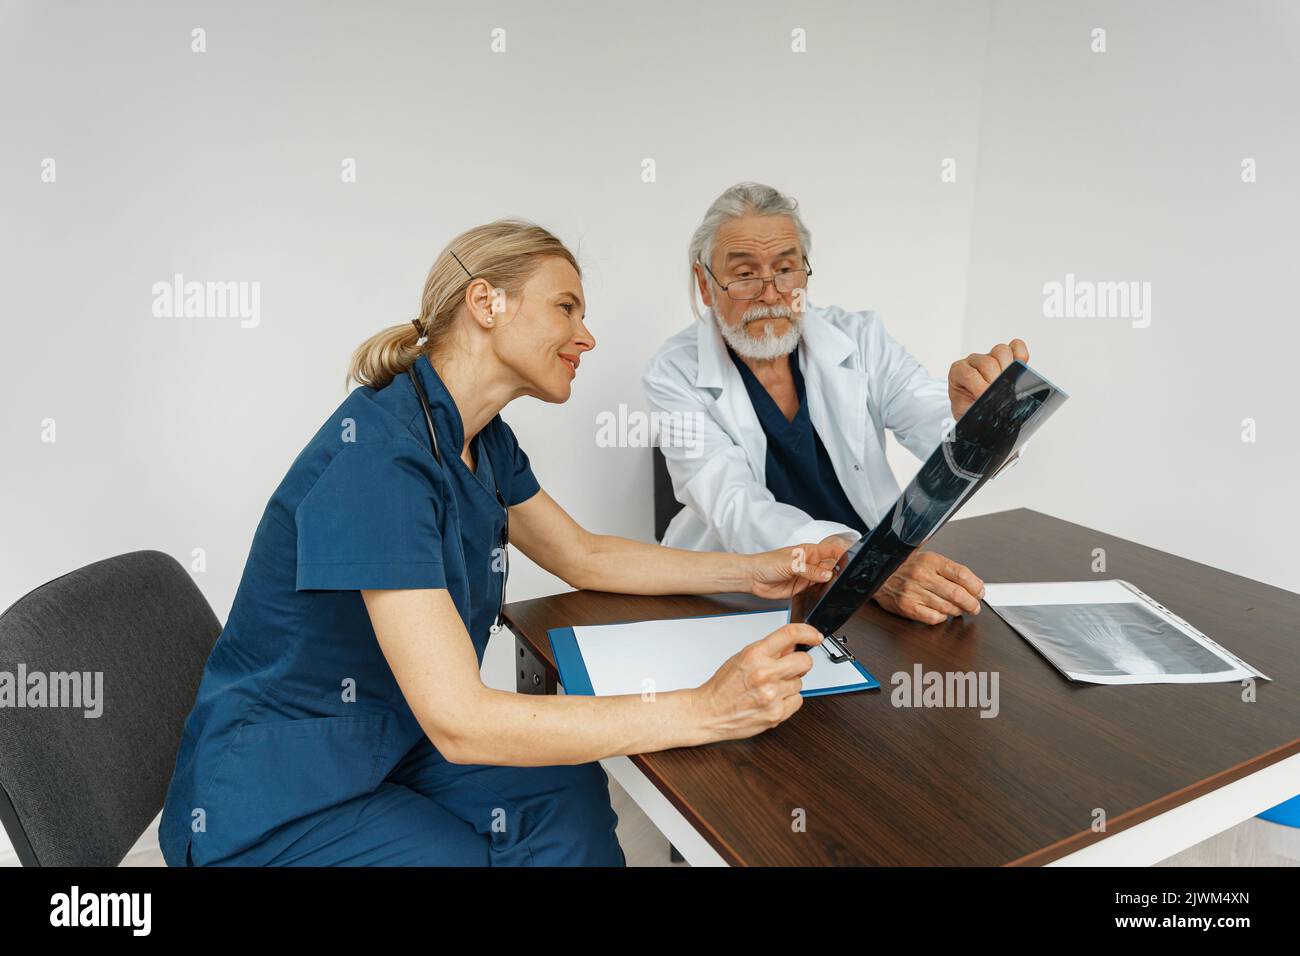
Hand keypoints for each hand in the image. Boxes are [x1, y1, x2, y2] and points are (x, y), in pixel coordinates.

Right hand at [692, 622, 822, 741]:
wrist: (709, 712)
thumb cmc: (723, 686)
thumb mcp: (742, 657)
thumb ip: (768, 650)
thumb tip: (792, 644)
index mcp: (755, 655)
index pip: (790, 634)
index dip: (808, 633)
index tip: (814, 637)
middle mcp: (765, 673)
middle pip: (804, 661)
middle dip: (800, 663)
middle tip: (789, 667)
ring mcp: (772, 695)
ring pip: (800, 683)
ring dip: (789, 684)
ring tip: (770, 688)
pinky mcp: (776, 714)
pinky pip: (798, 700)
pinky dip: (788, 700)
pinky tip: (773, 700)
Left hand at [746, 537, 851, 598]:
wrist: (752, 578)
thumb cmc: (766, 563)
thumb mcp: (790, 564)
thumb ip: (809, 570)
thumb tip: (827, 574)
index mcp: (808, 551)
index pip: (831, 550)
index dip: (843, 553)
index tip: (852, 559)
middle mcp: (810, 564)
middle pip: (832, 567)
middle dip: (839, 572)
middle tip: (843, 578)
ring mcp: (807, 577)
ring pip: (826, 580)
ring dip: (830, 584)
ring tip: (833, 587)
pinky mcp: (803, 589)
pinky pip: (817, 591)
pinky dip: (822, 594)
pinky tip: (823, 595)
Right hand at [872, 550, 984, 624]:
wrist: (876, 573)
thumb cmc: (904, 567)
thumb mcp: (927, 557)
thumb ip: (950, 568)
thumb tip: (976, 582)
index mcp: (930, 560)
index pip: (962, 574)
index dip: (976, 586)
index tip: (980, 592)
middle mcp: (922, 575)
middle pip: (957, 594)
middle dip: (971, 604)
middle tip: (974, 607)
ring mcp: (913, 592)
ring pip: (947, 608)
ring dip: (958, 611)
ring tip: (958, 609)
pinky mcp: (907, 606)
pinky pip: (933, 618)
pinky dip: (942, 618)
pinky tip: (942, 613)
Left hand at [949, 339, 1028, 419]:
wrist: (975, 409)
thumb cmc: (968, 408)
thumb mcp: (965, 413)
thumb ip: (971, 409)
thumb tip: (982, 406)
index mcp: (959, 371)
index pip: (969, 374)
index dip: (979, 386)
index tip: (986, 397)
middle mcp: (974, 361)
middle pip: (987, 362)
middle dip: (995, 380)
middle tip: (999, 394)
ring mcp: (991, 356)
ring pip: (1001, 352)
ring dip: (1008, 369)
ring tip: (1009, 385)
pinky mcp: (1007, 356)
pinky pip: (1016, 347)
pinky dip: (1021, 356)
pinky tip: (1020, 370)